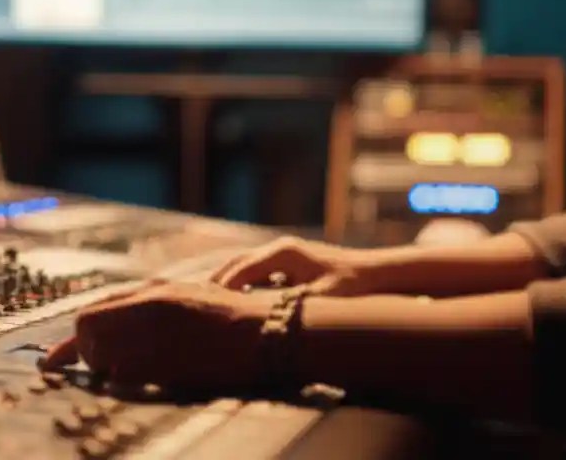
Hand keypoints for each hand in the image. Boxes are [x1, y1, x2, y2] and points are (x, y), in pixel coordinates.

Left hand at [41, 282, 276, 392]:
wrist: (267, 333)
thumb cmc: (233, 319)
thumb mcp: (186, 299)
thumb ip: (148, 309)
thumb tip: (110, 329)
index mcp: (153, 292)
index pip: (91, 313)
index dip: (69, 343)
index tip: (51, 362)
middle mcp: (149, 309)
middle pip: (87, 332)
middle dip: (86, 354)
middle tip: (102, 369)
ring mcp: (157, 334)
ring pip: (101, 356)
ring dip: (104, 369)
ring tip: (128, 374)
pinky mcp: (167, 362)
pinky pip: (123, 376)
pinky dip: (122, 382)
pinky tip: (139, 382)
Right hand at [209, 237, 371, 295]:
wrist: (373, 272)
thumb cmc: (349, 286)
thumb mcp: (319, 300)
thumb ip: (289, 306)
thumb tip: (261, 317)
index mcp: (282, 254)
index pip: (240, 271)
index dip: (222, 289)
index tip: (204, 306)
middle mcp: (279, 249)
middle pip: (236, 263)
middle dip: (215, 281)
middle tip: (193, 301)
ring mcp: (284, 253)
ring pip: (244, 265)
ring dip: (226, 280)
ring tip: (207, 300)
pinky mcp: (289, 261)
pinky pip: (257, 270)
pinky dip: (241, 281)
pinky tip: (235, 299)